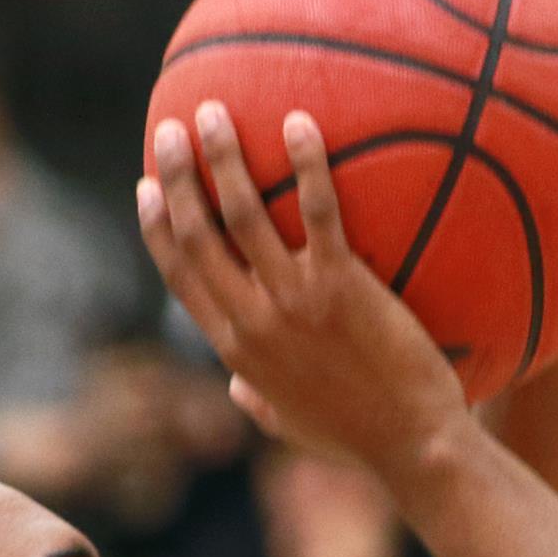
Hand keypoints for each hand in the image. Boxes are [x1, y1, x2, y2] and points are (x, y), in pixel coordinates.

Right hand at [138, 107, 468, 485]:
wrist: (411, 447)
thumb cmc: (355, 438)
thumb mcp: (289, 425)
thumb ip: (256, 398)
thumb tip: (236, 385)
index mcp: (236, 352)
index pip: (181, 277)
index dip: (158, 227)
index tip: (146, 186)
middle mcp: (253, 322)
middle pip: (197, 235)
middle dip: (176, 175)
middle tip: (172, 127)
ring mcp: (294, 303)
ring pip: (241, 214)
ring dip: (223, 156)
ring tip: (216, 109)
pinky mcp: (342, 287)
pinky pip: (319, 209)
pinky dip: (306, 163)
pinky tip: (299, 123)